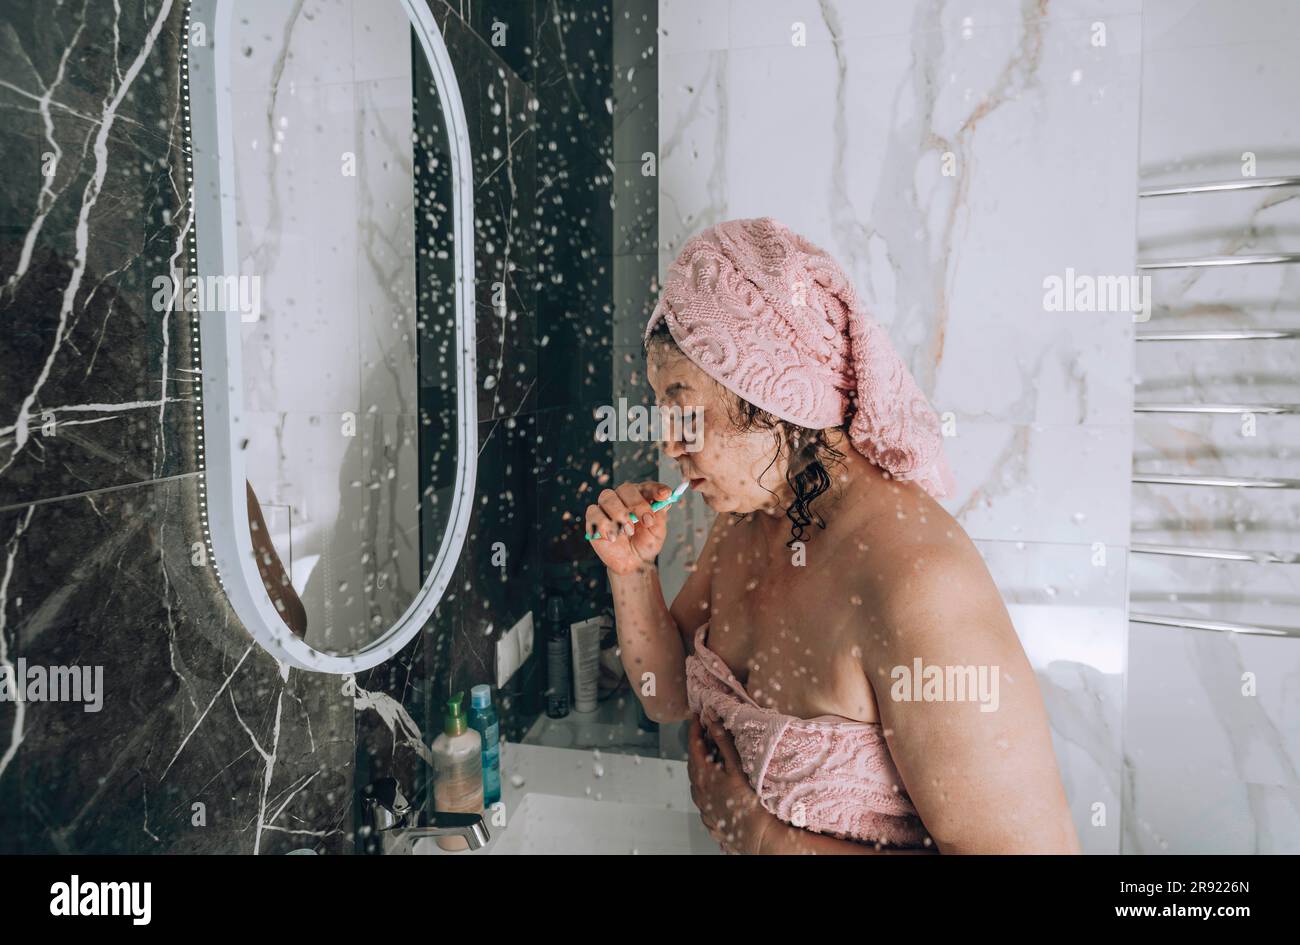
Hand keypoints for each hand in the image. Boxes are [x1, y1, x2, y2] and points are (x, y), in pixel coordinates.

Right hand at [585, 481, 674, 575]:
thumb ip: (660, 517)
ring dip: (619, 514)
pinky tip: (612, 537)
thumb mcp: (657, 532)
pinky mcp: (593, 519)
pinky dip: (604, 524)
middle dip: (638, 504)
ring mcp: (606, 507)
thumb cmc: (645, 544)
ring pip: (607, 497)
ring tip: (628, 531)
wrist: (631, 563)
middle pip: (625, 489)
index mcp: (641, 497)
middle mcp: (623, 498)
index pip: (647, 487)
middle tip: (648, 521)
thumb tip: (665, 502)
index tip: (666, 494)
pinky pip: (593, 513)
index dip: (656, 489)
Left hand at [686, 713, 774, 853]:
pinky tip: (715, 785)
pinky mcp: (711, 818)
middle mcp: (699, 792)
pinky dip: (705, 785)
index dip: (694, 729)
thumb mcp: (736, 766)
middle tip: (704, 733)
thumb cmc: (748, 801)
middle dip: (697, 746)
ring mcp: (704, 807)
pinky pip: (703, 797)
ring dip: (700, 766)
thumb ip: (723, 742)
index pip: (694, 746)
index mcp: (702, 776)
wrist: (756, 835)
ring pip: (696, 782)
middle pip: (692, 763)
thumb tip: (712, 720)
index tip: (696, 716)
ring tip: (710, 757)